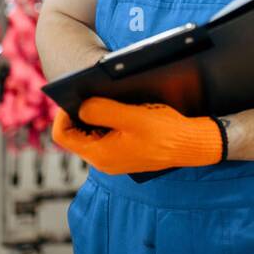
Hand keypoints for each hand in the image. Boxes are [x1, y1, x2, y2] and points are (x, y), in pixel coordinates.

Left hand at [50, 98, 224, 174]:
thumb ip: (102, 111)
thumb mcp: (131, 116)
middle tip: (91, 93)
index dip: (63, 114)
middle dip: (80, 112)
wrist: (190, 144)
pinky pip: (106, 136)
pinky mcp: (124, 153)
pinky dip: (109, 122)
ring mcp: (113, 158)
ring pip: (91, 134)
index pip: (63, 135)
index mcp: (99, 154)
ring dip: (96, 116)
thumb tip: (80, 107)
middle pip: (76, 134)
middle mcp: (103, 160)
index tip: (74, 97)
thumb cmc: (164, 131)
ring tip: (109, 99)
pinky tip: (122, 110)